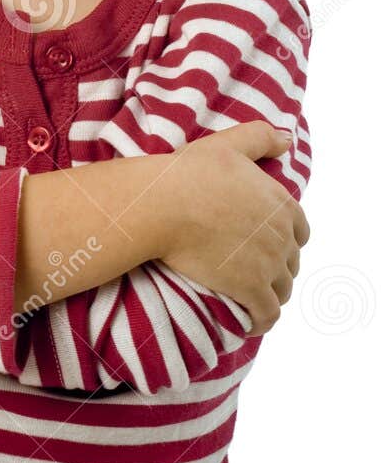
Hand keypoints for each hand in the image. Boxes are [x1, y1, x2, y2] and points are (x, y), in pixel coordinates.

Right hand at [154, 119, 308, 334]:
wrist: (163, 206)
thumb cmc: (188, 174)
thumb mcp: (226, 144)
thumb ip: (259, 138)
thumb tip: (286, 139)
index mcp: (281, 204)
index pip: (300, 230)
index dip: (286, 238)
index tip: (267, 243)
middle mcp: (282, 236)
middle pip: (291, 261)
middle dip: (277, 267)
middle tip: (253, 270)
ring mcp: (269, 265)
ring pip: (282, 289)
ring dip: (270, 295)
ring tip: (249, 297)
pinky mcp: (251, 289)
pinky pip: (267, 314)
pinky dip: (261, 321)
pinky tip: (249, 324)